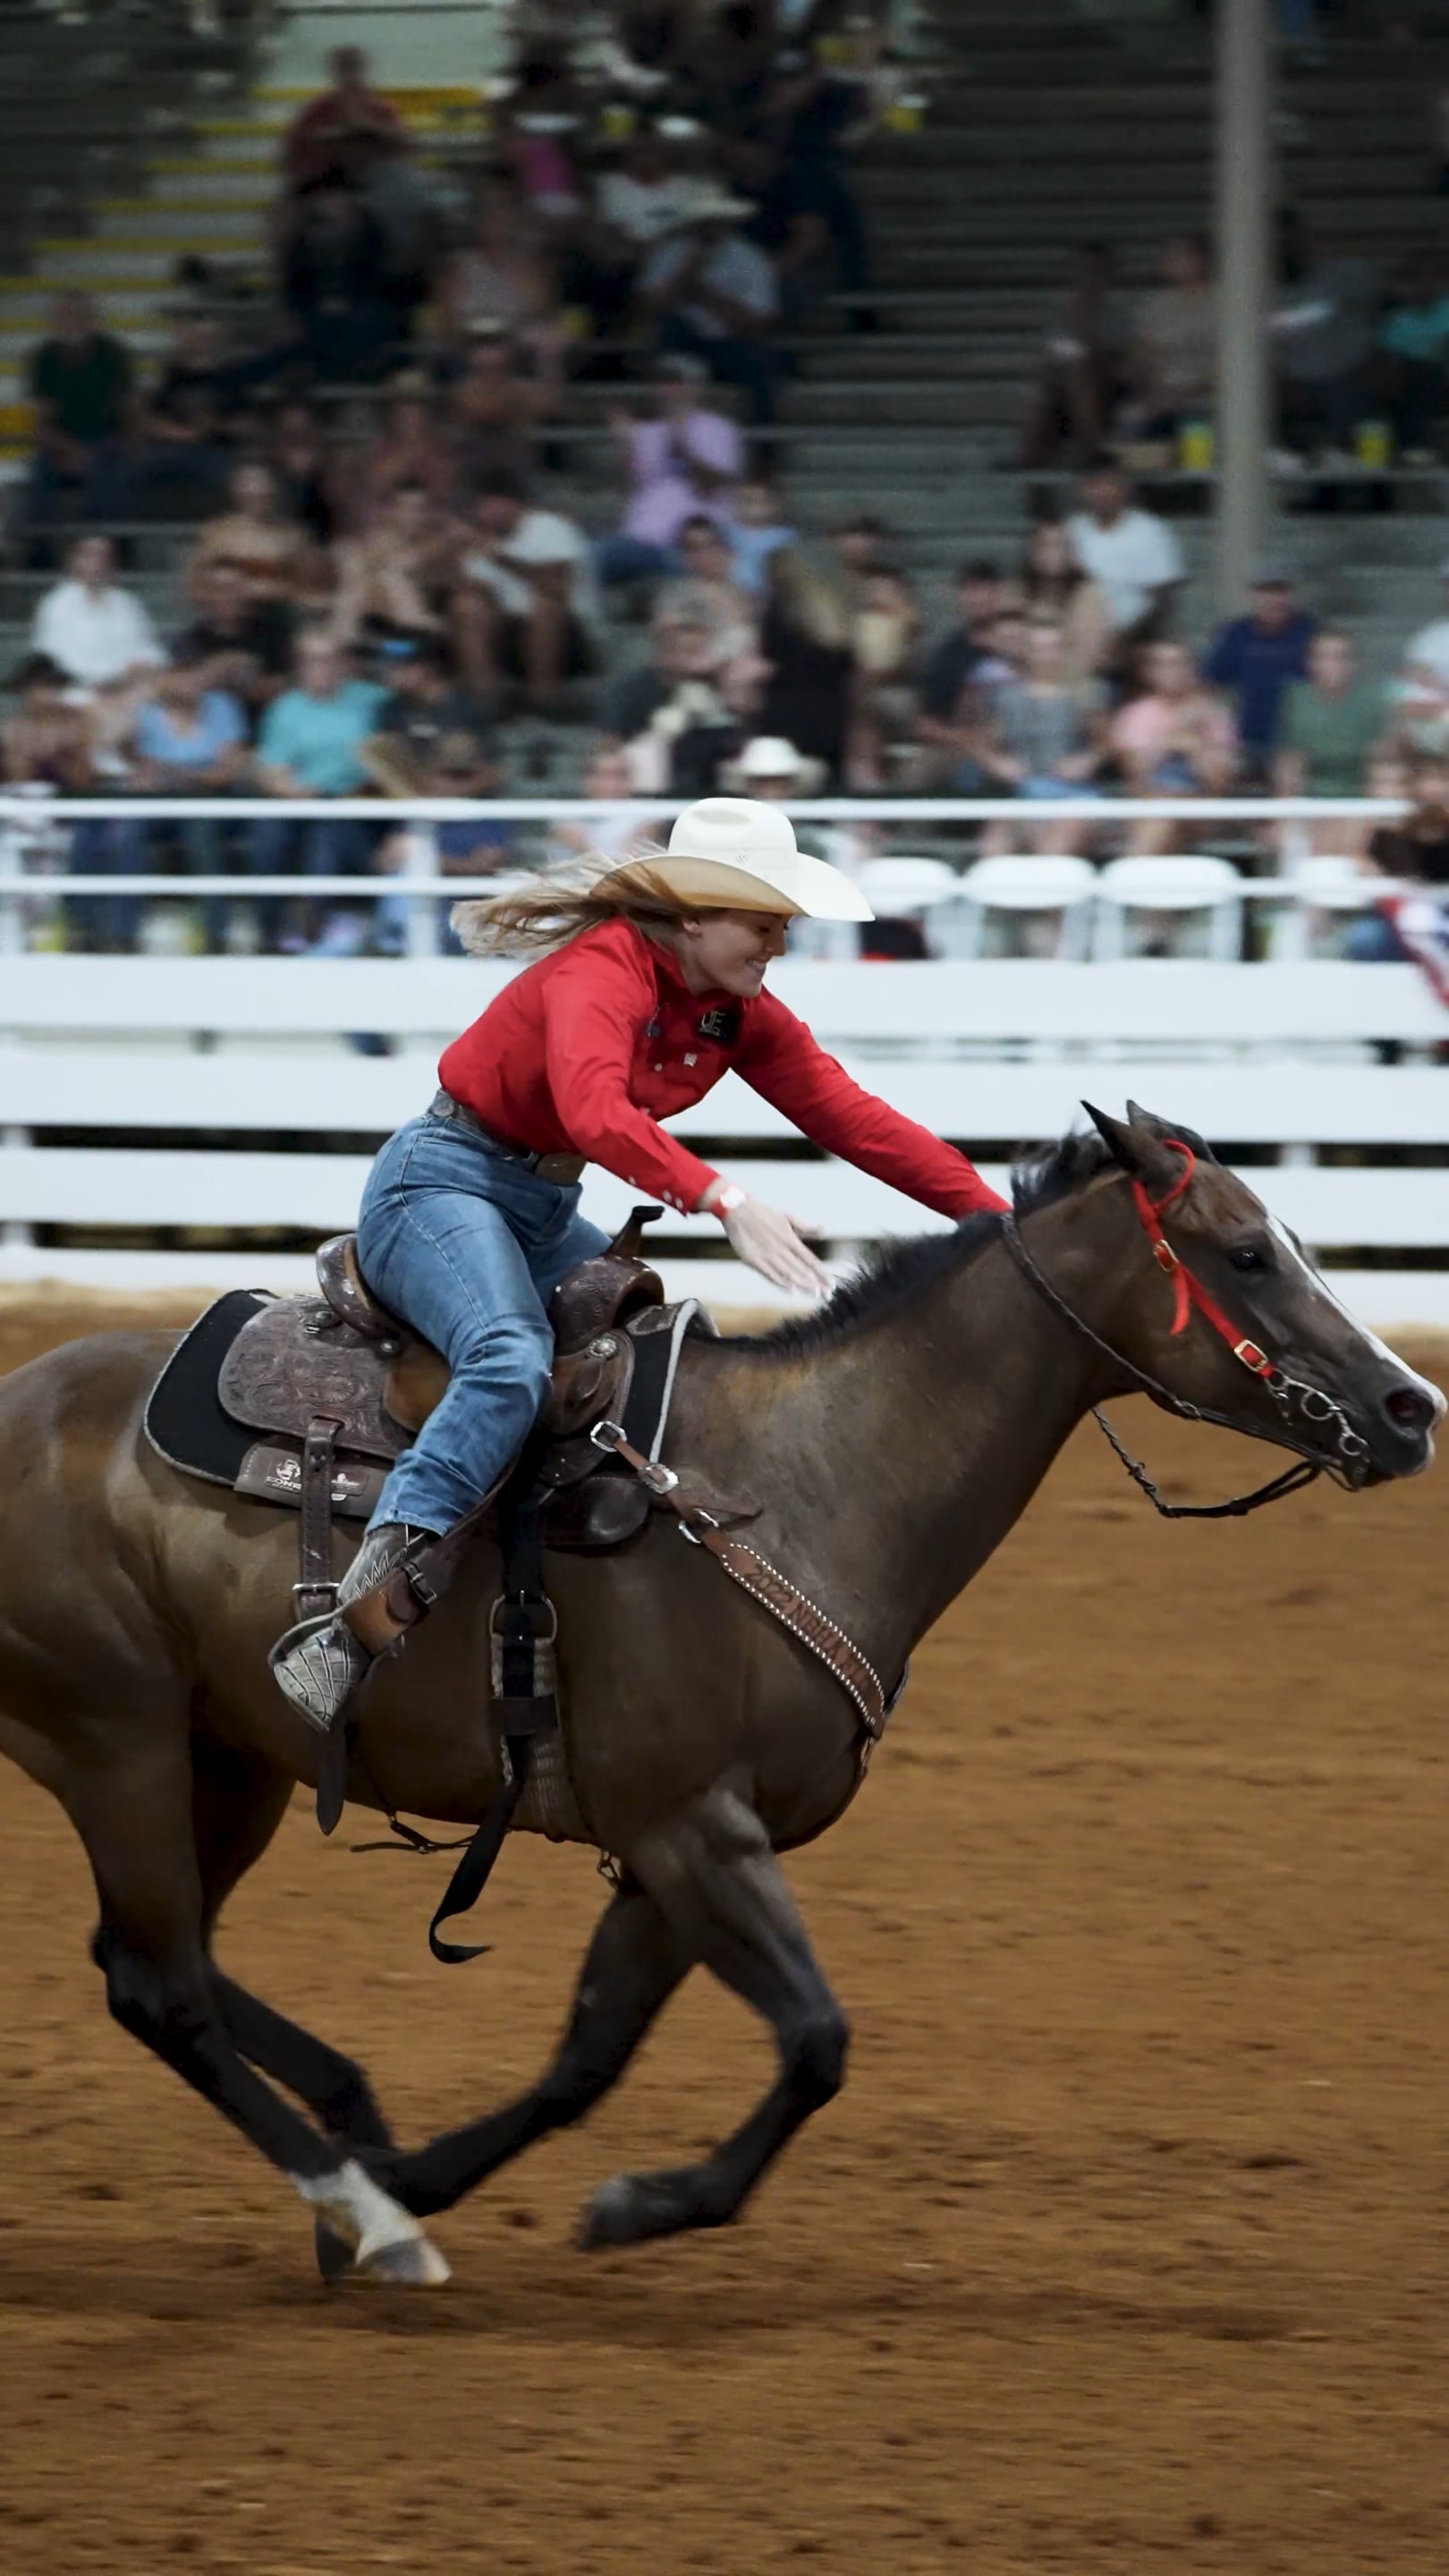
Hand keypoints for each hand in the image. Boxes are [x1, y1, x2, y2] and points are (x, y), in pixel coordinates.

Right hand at [708, 1190, 831, 1298]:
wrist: (738, 1210)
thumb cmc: (763, 1214)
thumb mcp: (787, 1217)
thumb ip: (805, 1228)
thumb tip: (823, 1230)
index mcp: (790, 1239)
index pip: (810, 1259)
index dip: (821, 1272)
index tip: (831, 1283)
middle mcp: (781, 1248)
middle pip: (801, 1269)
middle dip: (815, 1283)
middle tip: (827, 1295)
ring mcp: (767, 1255)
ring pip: (788, 1272)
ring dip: (801, 1284)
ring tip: (814, 1294)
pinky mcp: (753, 1259)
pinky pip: (768, 1273)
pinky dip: (780, 1282)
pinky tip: (790, 1290)